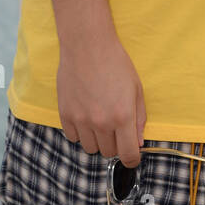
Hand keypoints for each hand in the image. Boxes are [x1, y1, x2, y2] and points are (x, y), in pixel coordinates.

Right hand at [57, 27, 147, 166]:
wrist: (87, 46)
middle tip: (115, 127)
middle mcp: (101, 122)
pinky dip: (80, 132)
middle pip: (109, 153)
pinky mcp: (65, 115)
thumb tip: (138, 142)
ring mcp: (81, 120)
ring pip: (90, 148)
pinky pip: (73, 137)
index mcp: (123, 116)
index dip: (132, 159)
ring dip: (97, 139)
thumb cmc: (116, 64)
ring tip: (99, 120)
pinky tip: (85, 115)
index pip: (128, 155)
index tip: (132, 155)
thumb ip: (139, 118)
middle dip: (115, 144)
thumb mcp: (136, 89)